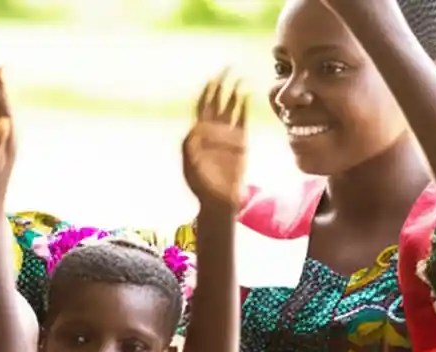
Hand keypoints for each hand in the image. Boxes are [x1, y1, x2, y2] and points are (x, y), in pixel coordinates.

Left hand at [182, 71, 247, 210]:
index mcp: (198, 134)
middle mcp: (214, 131)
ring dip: (235, 93)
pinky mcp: (241, 143)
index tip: (212, 78)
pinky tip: (246, 95)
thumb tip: (196, 127)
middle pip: (218, 102)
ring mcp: (228, 136)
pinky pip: (243, 120)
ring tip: (239, 77)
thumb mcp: (189, 164)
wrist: (218, 198)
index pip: (203, 107)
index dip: (206, 92)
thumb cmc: (200, 184)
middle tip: (227, 69)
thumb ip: (189, 146)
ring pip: (232, 108)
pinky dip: (245, 107)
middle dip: (221, 85)